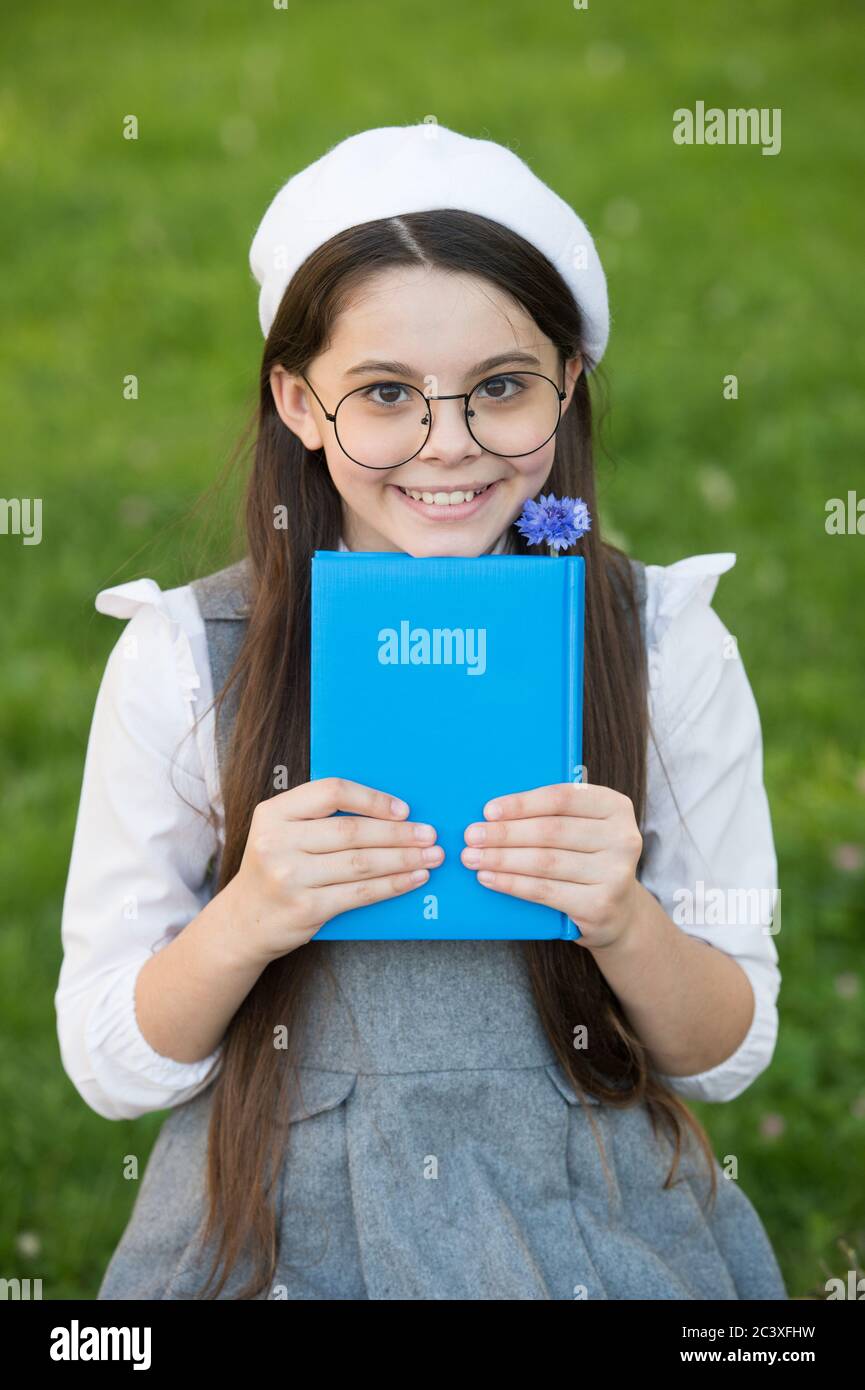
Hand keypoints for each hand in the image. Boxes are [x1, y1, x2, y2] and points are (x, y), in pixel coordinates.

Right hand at [224, 777, 443, 963]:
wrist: (243, 922)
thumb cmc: (276, 868)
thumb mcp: (281, 831)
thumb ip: (318, 816)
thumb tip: (389, 810)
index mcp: (273, 812)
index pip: (332, 793)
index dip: (372, 799)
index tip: (404, 809)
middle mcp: (277, 842)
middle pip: (352, 831)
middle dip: (398, 833)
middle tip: (430, 834)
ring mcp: (290, 877)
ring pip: (361, 863)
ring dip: (403, 859)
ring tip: (431, 856)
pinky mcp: (306, 908)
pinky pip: (360, 893)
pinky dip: (393, 885)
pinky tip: (414, 878)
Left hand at [460, 782, 642, 948]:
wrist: (616, 912)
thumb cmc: (586, 859)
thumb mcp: (581, 828)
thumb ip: (551, 814)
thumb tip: (493, 812)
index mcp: (615, 807)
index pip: (563, 799)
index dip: (522, 804)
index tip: (488, 810)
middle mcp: (622, 838)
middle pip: (551, 831)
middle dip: (504, 833)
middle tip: (471, 835)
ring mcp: (615, 874)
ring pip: (545, 862)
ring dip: (502, 859)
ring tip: (472, 857)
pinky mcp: (600, 905)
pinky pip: (545, 891)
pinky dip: (511, 884)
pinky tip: (489, 878)